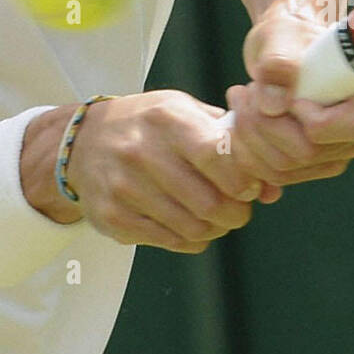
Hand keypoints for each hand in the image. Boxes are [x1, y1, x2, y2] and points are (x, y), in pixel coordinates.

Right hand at [63, 90, 264, 253]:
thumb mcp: (183, 111)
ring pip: (193, 228)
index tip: (249, 185)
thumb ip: (229, 140)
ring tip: (214, 216)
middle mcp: (142, 151)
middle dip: (237, 213)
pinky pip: (171, 242)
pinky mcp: (114, 217)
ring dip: (216, 229)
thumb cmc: (146, 124)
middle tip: (238, 209)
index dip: (244, 179)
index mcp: (166, 118)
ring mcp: (125, 187)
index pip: (219, 157)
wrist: (82, 142)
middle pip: (210, 203)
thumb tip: (272, 188)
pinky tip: (188, 223)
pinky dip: (191, 239)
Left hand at [229, 12, 353, 200]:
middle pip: (308, 153)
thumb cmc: (287, 36)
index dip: (314, 117)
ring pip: (284, 168)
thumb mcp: (280, 35)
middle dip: (263, 123)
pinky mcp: (308, 166)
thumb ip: (278, 60)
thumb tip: (274, 104)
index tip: (288, 93)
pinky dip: (245, 150)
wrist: (279, 49)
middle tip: (243, 90)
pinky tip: (238, 119)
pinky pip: (272, 175)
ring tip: (240, 98)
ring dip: (248, 135)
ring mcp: (334, 152)